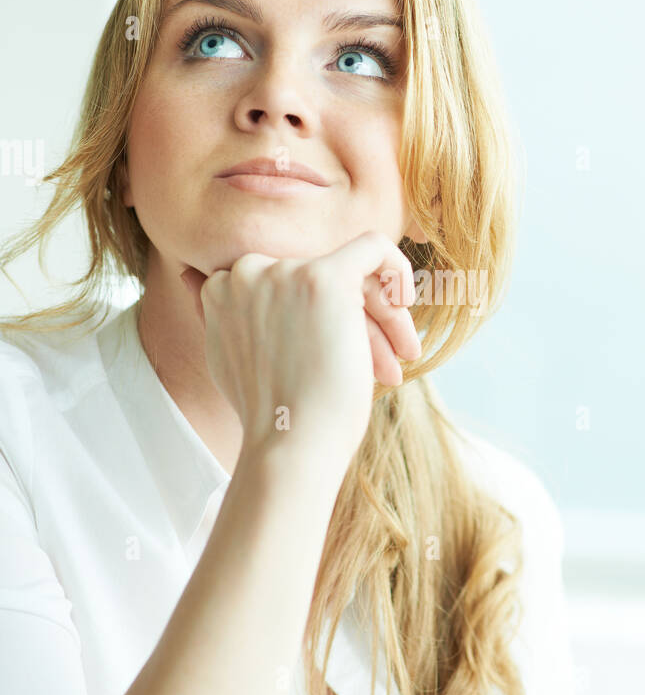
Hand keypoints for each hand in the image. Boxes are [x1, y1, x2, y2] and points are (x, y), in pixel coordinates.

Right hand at [179, 232, 421, 465]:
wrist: (288, 446)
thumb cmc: (271, 416)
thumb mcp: (228, 358)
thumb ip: (219, 315)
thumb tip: (190, 276)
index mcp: (220, 289)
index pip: (285, 283)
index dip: (315, 316)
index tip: (335, 352)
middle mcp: (246, 273)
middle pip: (319, 277)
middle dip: (356, 319)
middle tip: (385, 361)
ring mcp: (283, 273)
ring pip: (352, 271)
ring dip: (380, 315)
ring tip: (400, 357)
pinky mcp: (324, 278)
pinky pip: (373, 248)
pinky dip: (395, 268)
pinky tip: (405, 300)